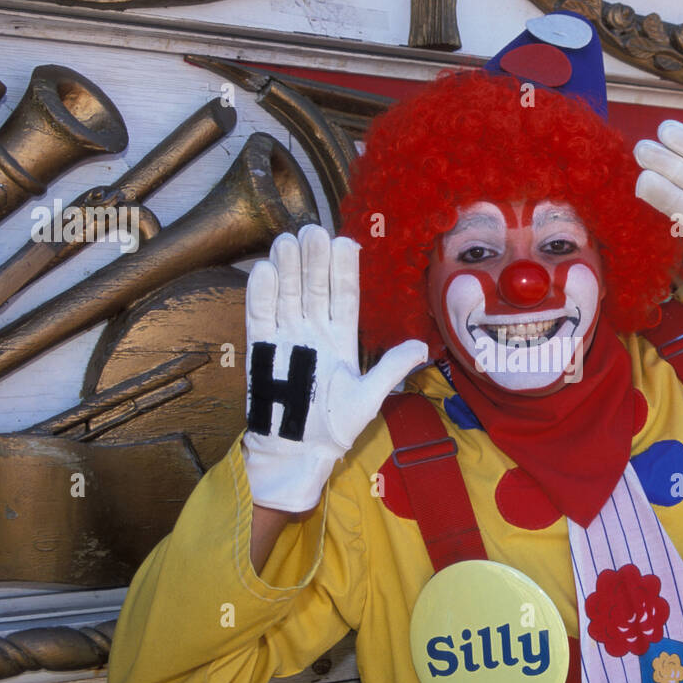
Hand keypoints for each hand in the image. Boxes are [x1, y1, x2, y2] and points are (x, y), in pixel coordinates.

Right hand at [242, 225, 427, 512]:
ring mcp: (287, 338)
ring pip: (287, 294)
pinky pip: (260, 317)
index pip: (345, 297)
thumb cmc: (335, 427)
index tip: (346, 242)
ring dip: (287, 268)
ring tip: (289, 240)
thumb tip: (422, 347)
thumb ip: (390, 369)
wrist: (298, 452)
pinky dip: (261, 294)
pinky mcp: (261, 350)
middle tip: (313, 230)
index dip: (344, 271)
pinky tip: (264, 269)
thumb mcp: (368, 398)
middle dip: (314, 260)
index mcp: (342, 339)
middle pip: (314, 287)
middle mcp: (314, 331)